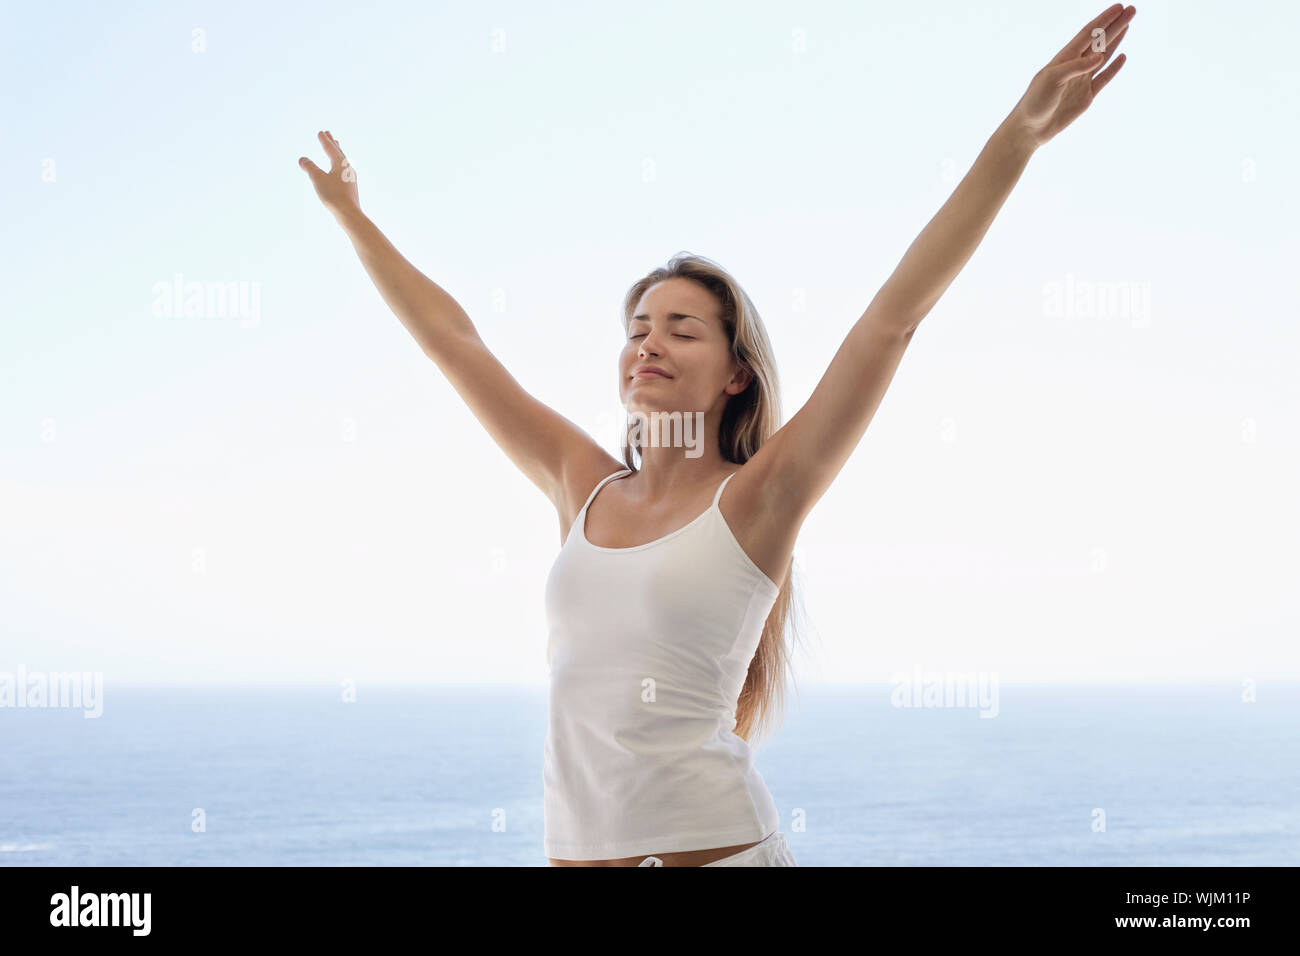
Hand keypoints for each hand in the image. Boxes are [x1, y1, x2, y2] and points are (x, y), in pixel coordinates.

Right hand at [299, 130, 359, 216]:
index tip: (321, 132)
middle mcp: (347, 168)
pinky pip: (343, 170)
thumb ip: (309, 167)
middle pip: (338, 152)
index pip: (330, 148)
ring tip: (336, 146)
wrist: (349, 213)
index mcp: (340, 163)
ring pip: (342, 161)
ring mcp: (350, 177)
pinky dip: (338, 164)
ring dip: (337, 152)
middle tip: (329, 133)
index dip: (324, 140)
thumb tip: (302, 159)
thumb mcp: (318, 179)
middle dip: (332, 143)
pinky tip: (338, 170)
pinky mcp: (350, 187)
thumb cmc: (334, 195)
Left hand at [1012, 4, 1134, 148]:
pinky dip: (1114, 67)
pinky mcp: (1086, 96)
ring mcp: (1081, 81)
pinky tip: (1122, 56)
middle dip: (1115, 25)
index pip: (1088, 34)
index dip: (1104, 20)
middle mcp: (1075, 66)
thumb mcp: (1052, 80)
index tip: (1119, 7)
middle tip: (1132, 9)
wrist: (1030, 129)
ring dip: (1116, 40)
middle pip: (1099, 41)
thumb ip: (1075, 67)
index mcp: (1065, 58)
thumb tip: (1100, 56)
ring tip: (1128, 24)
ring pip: (1104, 56)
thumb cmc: (1035, 102)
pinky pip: (1103, 78)